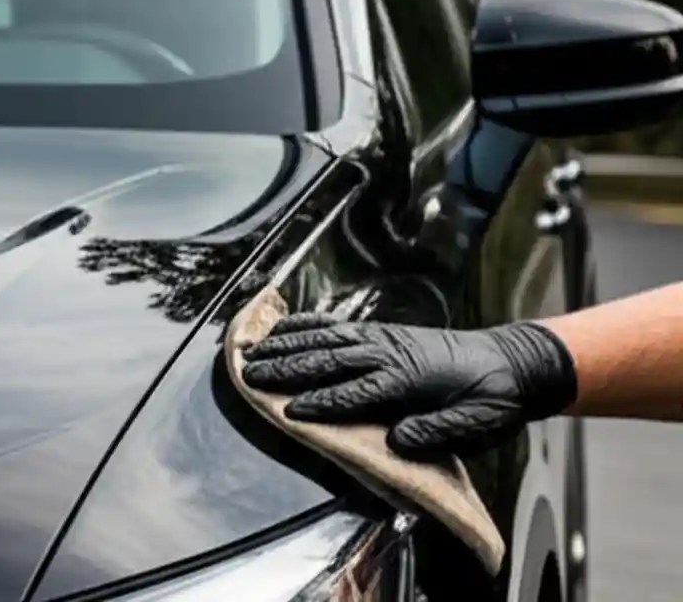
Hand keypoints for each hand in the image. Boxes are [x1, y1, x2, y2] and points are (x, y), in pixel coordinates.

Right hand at [241, 315, 578, 458]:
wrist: (514, 360)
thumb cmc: (494, 399)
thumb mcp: (479, 424)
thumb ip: (440, 431)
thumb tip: (399, 440)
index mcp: (410, 380)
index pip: (357, 392)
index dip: (323, 403)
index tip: (290, 410)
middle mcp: (389, 353)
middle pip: (330, 360)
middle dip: (287, 368)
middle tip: (250, 376)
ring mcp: (382, 338)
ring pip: (326, 339)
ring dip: (286, 345)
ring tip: (251, 353)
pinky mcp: (380, 331)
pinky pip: (337, 325)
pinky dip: (306, 324)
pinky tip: (282, 327)